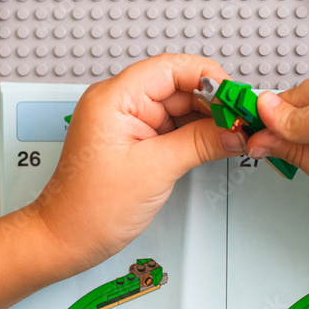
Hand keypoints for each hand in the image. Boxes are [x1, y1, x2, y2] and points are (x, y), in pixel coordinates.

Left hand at [31, 54, 246, 272]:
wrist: (65, 240)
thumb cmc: (88, 208)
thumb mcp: (154, 170)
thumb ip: (200, 144)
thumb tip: (235, 130)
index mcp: (114, 97)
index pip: (171, 68)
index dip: (209, 78)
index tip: (236, 97)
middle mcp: (120, 102)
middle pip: (180, 86)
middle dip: (214, 102)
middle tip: (243, 120)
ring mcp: (128, 120)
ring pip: (181, 106)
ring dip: (209, 119)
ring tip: (235, 133)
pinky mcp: (137, 138)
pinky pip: (174, 125)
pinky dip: (197, 133)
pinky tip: (217, 142)